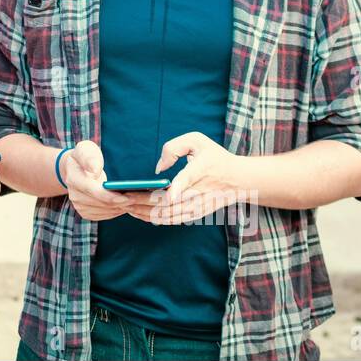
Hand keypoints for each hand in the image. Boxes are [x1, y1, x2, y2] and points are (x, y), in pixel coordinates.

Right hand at [62, 140, 135, 221]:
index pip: (95, 192)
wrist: (75, 168)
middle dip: (125, 203)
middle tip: (144, 200)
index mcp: (74, 179)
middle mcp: (75, 195)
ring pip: (108, 211)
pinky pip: (107, 215)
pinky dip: (119, 210)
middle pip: (104, 204)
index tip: (130, 197)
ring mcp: (80, 206)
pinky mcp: (87, 212)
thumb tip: (95, 170)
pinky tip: (129, 203)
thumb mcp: (85, 149)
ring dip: (124, 208)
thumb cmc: (85, 156)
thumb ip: (89, 157)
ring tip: (141, 202)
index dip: (113, 197)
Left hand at [119, 132, 242, 224]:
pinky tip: (139, 214)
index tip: (169, 194)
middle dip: (142, 201)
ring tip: (125, 207)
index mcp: (201, 170)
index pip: (188, 180)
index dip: (178, 188)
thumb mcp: (198, 140)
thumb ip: (173, 147)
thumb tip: (157, 168)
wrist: (240, 180)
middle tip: (121, 198)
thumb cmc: (215, 157)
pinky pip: (172, 220)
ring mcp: (198, 206)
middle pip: (169, 202)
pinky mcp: (196, 214)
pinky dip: (154, 219)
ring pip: (168, 214)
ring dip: (145, 212)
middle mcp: (199, 191)